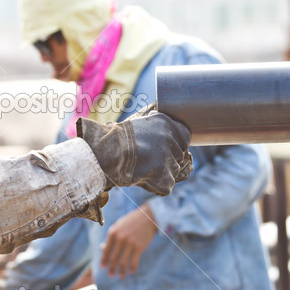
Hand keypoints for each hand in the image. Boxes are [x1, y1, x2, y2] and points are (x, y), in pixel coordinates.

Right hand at [78, 104, 192, 195]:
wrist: (104, 154)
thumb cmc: (117, 138)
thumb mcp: (138, 120)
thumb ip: (153, 115)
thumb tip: (158, 104)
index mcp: (166, 123)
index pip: (185, 137)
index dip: (174, 145)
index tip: (161, 148)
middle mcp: (171, 138)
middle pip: (179, 156)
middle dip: (167, 160)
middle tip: (148, 159)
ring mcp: (169, 157)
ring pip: (174, 171)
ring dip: (162, 173)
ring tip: (143, 167)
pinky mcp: (165, 176)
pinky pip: (167, 185)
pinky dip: (157, 185)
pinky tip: (143, 177)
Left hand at [100, 205, 157, 277]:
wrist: (148, 217)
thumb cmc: (131, 222)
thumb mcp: (118, 226)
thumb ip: (111, 237)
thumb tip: (102, 248)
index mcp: (113, 232)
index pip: (106, 250)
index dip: (104, 260)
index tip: (103, 267)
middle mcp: (120, 238)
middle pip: (113, 258)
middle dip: (111, 268)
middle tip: (111, 275)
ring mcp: (130, 243)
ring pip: (123, 262)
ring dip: (121, 271)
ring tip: (120, 276)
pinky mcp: (139, 247)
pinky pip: (134, 261)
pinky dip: (132, 268)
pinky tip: (131, 272)